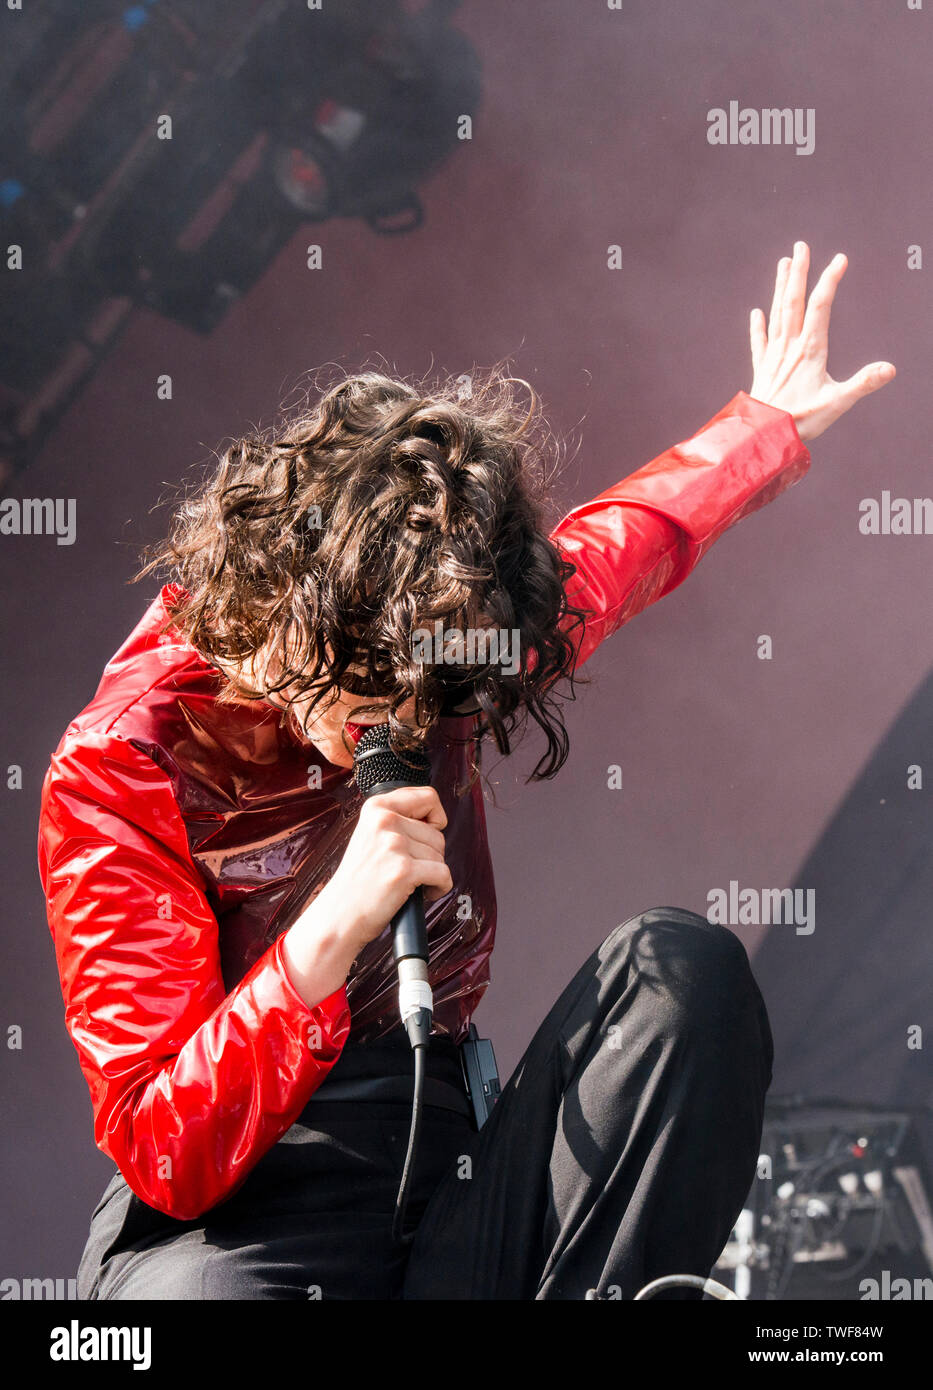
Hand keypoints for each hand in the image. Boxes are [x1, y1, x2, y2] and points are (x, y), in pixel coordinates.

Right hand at [281, 786, 451, 1006]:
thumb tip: (436, 817)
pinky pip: (443, 875)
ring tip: (409, 883)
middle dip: (430, 855)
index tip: (426, 835)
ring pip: (441, 855)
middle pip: (438, 833)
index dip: (435, 818)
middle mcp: (384, 820)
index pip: (428, 796)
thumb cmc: (360, 880)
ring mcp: (394, 844)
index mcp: (376, 807)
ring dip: (432, 874)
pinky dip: (440, 888)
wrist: (340, 915)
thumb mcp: (371, 835)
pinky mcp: (403, 870)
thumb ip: (398, 819)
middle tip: (407, 869)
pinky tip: (421, 894)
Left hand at [749, 241, 895, 442]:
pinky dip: (758, 327)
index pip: (820, 306)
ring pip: (776, 314)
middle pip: (793, 301)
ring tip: (783, 264)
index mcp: (810, 350)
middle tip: (800, 246)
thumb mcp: (838, 403)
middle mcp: (789, 347)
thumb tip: (890, 369)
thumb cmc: (801, 420)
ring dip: (780, 288)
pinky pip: (759, 343)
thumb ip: (863, 383)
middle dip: (798, 272)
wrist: (763, 435)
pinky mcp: (761, 371)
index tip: (839, 259)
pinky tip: (756, 313)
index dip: (829, 280)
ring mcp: (773, 357)